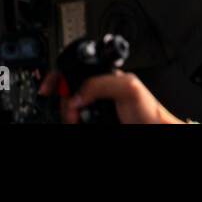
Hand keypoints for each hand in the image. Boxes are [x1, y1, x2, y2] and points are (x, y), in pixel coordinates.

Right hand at [40, 70, 183, 123]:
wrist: (152, 131)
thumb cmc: (147, 110)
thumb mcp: (127, 87)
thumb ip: (101, 84)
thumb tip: (78, 95)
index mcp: (103, 77)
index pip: (75, 70)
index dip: (59, 76)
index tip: (48, 87)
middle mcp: (96, 92)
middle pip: (67, 92)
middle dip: (64, 101)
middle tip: (71, 112)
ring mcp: (93, 109)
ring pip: (68, 110)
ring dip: (68, 116)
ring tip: (76, 121)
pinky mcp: (93, 122)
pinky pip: (75, 122)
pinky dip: (72, 123)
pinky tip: (77, 124)